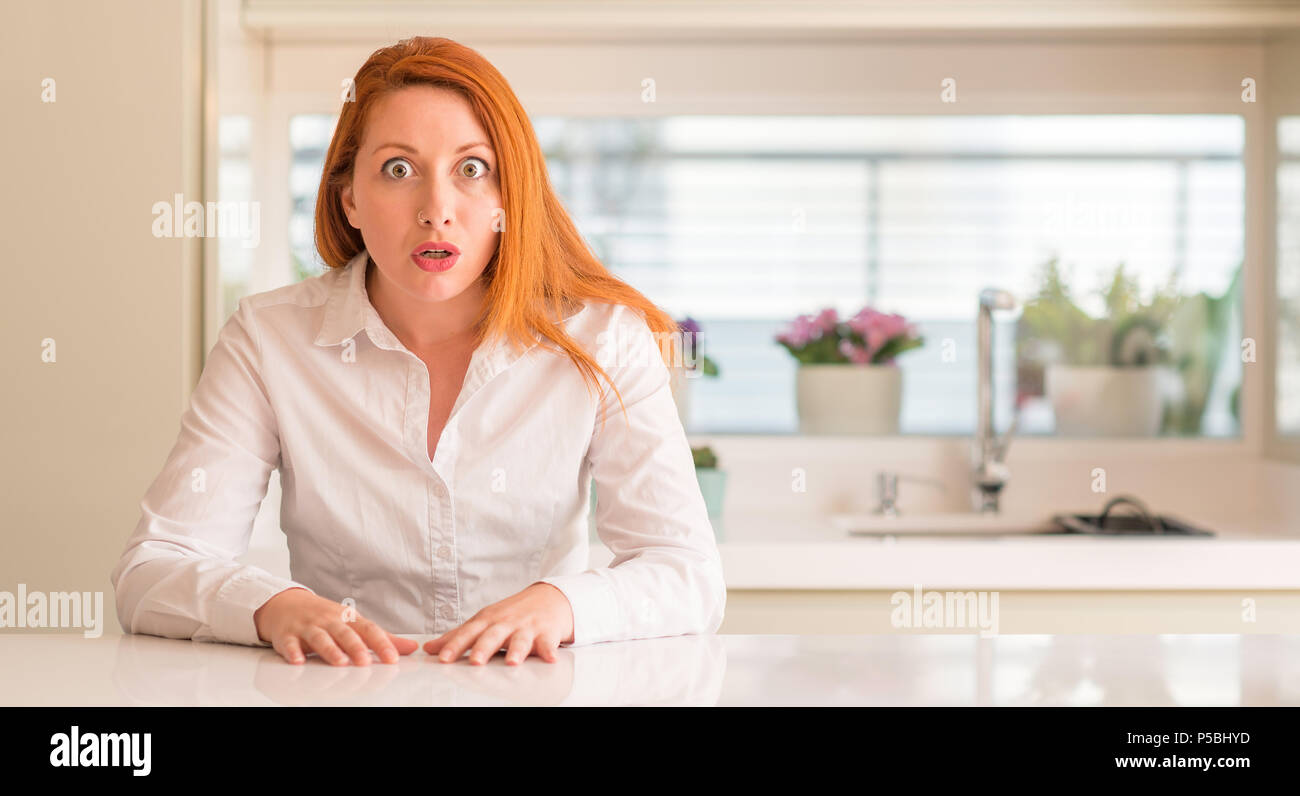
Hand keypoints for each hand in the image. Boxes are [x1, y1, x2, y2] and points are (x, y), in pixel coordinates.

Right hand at [254, 587, 419, 665]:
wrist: (286, 603)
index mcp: (348, 618)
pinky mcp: (287, 634)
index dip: (382, 643)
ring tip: (340, 662)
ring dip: (330, 650)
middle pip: (345, 633)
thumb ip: (381, 638)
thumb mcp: (353, 624)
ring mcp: (308, 627)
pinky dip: (293, 651)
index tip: (393, 658)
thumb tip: (411, 648)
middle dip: (356, 647)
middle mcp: (329, 621)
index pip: (368, 629)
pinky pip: (289, 643)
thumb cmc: (325, 617)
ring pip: (320, 638)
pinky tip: (298, 661)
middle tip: (366, 662)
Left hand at [423, 582, 574, 664]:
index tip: (443, 658)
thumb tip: (429, 649)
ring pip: (520, 639)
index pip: (468, 633)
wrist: (549, 597)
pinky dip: (550, 651)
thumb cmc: (512, 613)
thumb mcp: (484, 621)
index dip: (455, 645)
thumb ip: (457, 636)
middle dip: (484, 648)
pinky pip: (549, 643)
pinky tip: (551, 659)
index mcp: (488, 621)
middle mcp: (506, 623)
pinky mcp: (547, 632)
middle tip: (475, 661)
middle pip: (493, 635)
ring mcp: (527, 627)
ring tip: (512, 662)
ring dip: (517, 650)